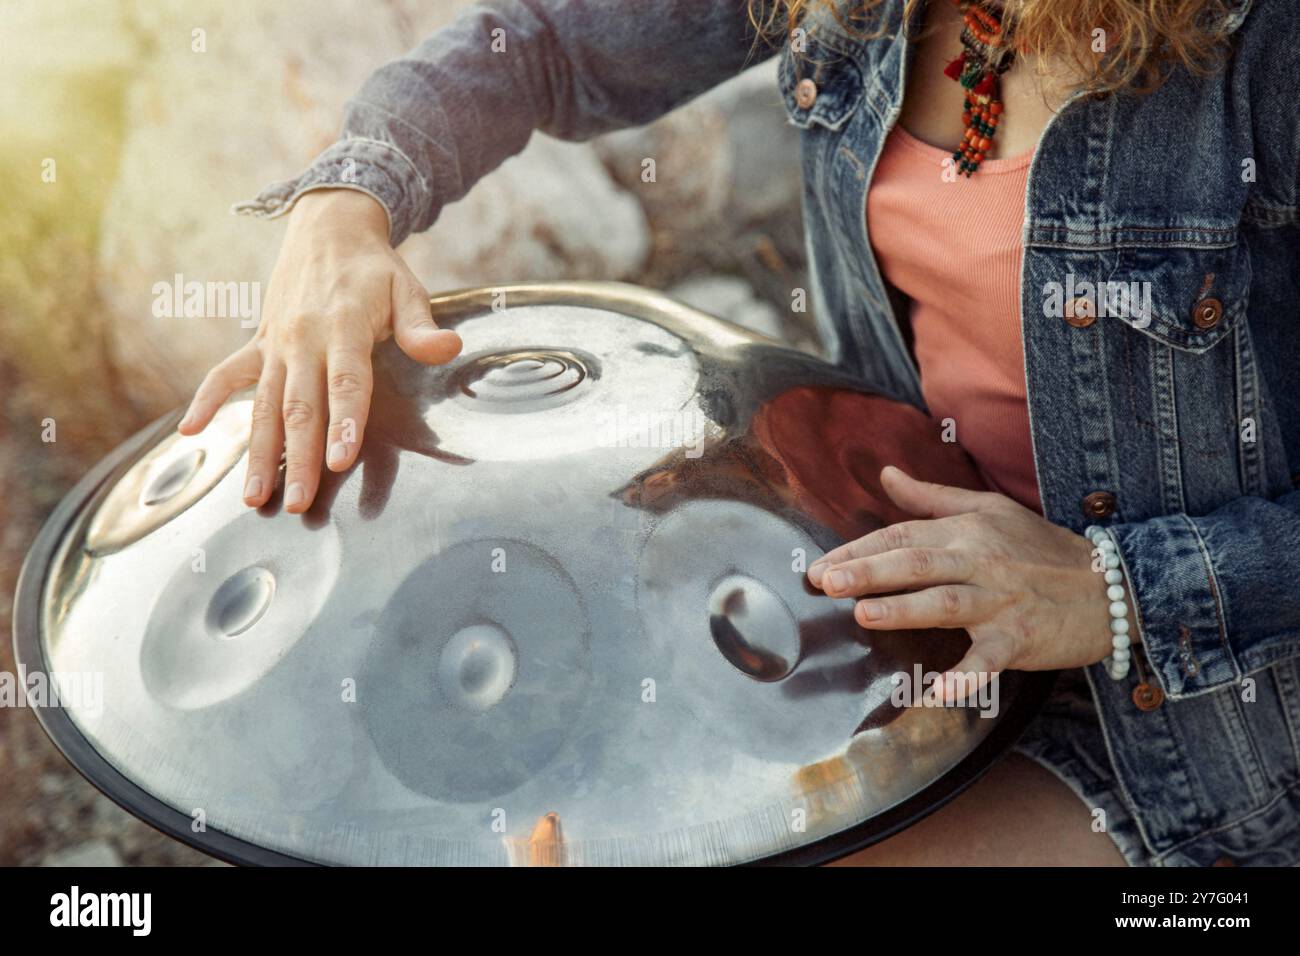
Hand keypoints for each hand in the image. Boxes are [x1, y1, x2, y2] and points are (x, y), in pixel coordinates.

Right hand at [177, 188, 462, 512]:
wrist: (329, 226)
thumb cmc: (375, 269)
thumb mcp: (407, 289)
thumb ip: (422, 326)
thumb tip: (449, 348)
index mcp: (345, 326)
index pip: (347, 382)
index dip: (345, 421)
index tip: (341, 459)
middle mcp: (305, 338)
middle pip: (301, 406)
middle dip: (299, 457)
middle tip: (298, 503)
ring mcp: (277, 343)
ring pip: (264, 405)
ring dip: (258, 451)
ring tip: (254, 498)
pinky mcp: (258, 343)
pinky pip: (226, 374)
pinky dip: (206, 400)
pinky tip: (190, 433)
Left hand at [807, 465, 1121, 699]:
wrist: (1112, 584)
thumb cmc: (1043, 548)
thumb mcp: (990, 509)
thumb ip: (931, 496)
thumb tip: (886, 475)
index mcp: (966, 531)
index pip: (901, 536)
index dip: (858, 550)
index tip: (818, 566)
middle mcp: (979, 561)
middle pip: (916, 564)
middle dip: (868, 572)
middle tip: (825, 582)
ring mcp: (1000, 601)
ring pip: (945, 602)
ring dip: (903, 610)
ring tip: (863, 614)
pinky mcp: (1020, 638)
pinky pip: (989, 659)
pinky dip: (966, 676)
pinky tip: (937, 692)